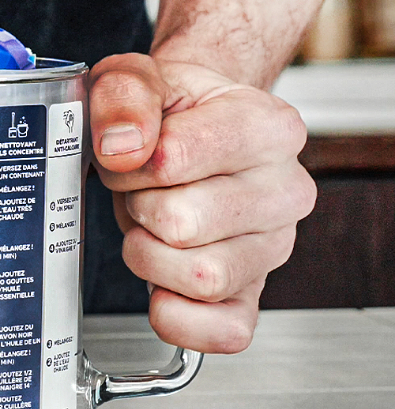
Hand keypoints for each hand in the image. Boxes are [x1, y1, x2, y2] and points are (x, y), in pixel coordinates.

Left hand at [88, 53, 315, 353]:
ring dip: (150, 255)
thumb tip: (123, 149)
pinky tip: (161, 287)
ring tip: (154, 226)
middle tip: (144, 191)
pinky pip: (225, 331)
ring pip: (200, 277)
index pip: (173, 160)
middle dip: (139, 209)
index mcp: (268, 127)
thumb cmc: (171, 110)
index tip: (133, 154)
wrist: (191, 128)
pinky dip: (180, 318)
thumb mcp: (134, 77)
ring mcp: (273, 246)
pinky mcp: (254, 292)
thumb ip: (123, 96)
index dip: (130, 163)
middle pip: (184, 224)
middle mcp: (285, 189)